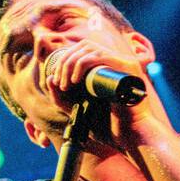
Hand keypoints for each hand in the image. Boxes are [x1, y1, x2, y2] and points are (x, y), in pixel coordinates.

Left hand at [43, 40, 172, 149]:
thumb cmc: (108, 126)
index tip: (56, 80)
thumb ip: (61, 98)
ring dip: (71, 63)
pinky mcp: (126, 66)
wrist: (130, 135)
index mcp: (106, 67)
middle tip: (58, 82)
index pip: (81, 50)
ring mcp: (122, 62)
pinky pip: (99, 55)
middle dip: (65, 61)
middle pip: (83, 45)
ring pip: (89, 48)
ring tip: (66, 84)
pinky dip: (82, 64)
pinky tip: (75, 80)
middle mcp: (115, 62)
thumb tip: (49, 78)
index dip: (64, 60)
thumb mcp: (77, 110)